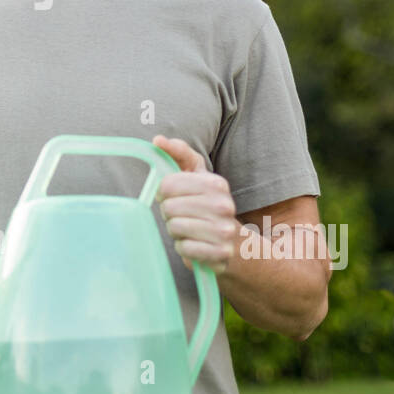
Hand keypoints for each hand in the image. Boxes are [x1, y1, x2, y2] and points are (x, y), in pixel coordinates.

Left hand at [151, 135, 239, 274]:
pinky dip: (184, 248)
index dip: (164, 192)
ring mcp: (224, 230)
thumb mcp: (197, 176)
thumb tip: (157, 140)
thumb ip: (178, 154)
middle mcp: (223, 205)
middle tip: (183, 216)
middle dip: (170, 214)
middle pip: (169, 207)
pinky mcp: (220, 253)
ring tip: (189, 229)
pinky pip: (184, 248)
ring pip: (175, 227)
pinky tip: (195, 244)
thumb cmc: (208, 206)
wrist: (236, 245)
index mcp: (216, 184)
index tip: (174, 196)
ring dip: (176, 231)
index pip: (168, 184)